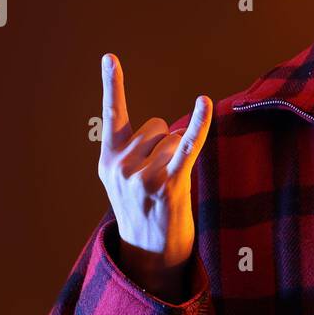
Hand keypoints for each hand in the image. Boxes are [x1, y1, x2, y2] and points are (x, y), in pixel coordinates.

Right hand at [97, 53, 211, 300]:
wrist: (149, 257)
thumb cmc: (145, 214)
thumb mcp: (126, 182)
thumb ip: (135, 153)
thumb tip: (170, 130)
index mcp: (108, 160)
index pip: (113, 115)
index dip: (114, 85)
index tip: (110, 57)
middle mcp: (121, 165)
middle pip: (156, 126)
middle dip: (164, 145)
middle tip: (159, 180)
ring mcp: (142, 175)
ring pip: (173, 139)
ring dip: (178, 159)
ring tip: (169, 189)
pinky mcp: (168, 184)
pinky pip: (186, 145)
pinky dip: (198, 125)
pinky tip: (204, 103)